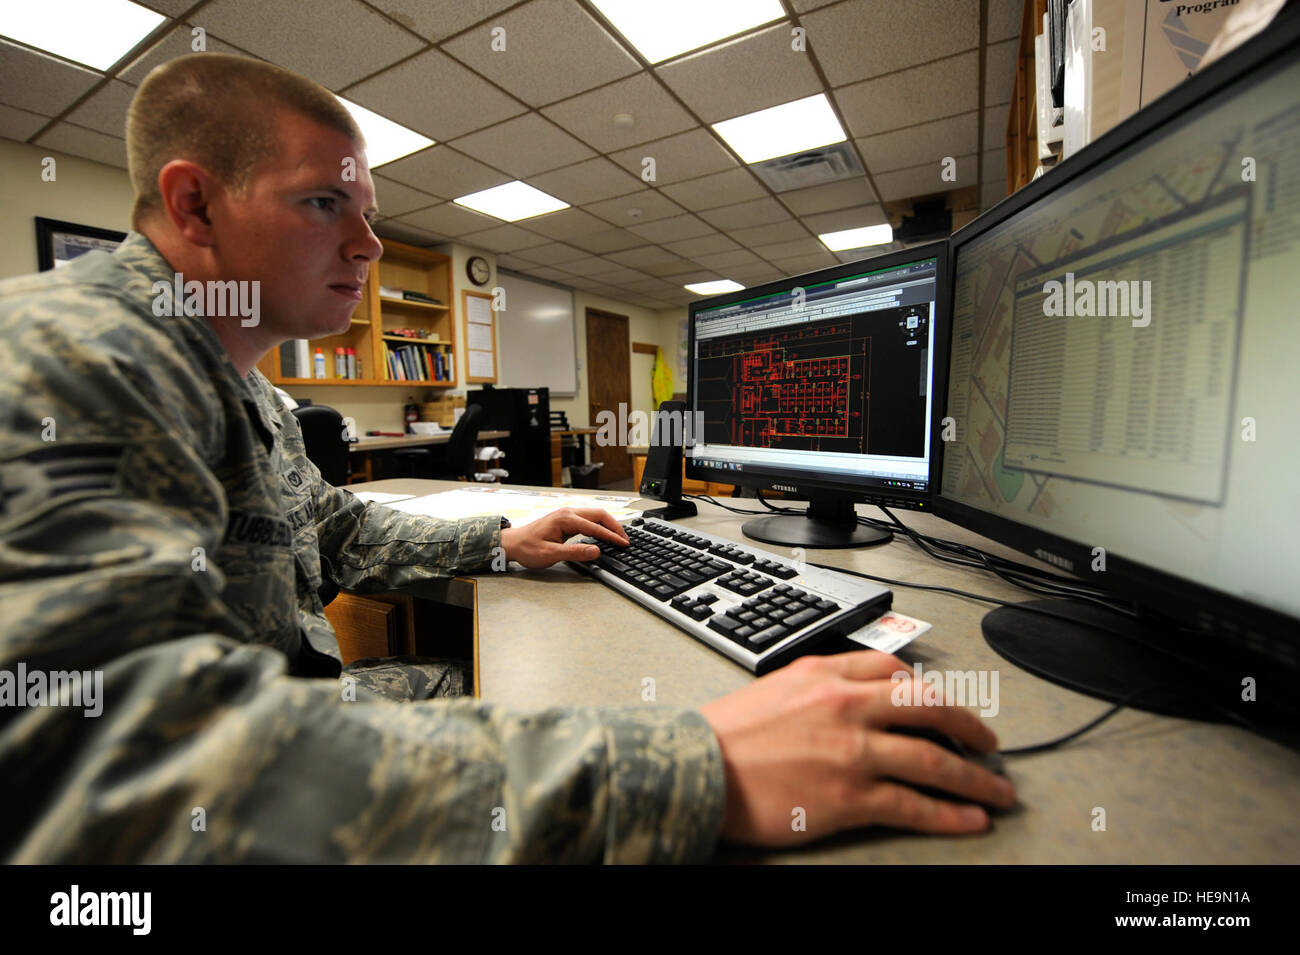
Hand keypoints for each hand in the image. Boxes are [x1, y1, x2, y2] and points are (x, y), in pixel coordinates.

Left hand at [499, 507, 628, 568]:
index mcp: (565, 518)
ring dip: (608, 524)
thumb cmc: (528, 548)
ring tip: (618, 537)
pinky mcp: (566, 519)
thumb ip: (575, 552)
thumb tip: (596, 550)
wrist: (512, 543)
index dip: (611, 536)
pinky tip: (604, 533)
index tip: (623, 544)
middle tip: (625, 540)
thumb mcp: (550, 554)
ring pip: (595, 515)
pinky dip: (600, 525)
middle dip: (615, 526)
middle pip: (599, 514)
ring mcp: (567, 514)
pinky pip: (588, 519)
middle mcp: (568, 513)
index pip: (596, 527)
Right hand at [699, 651, 1016, 845]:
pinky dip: (950, 814)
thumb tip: (854, 695)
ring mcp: (852, 751)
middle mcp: (847, 706)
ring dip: (975, 777)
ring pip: (934, 759)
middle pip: (930, 708)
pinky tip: (971, 818)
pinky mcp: (850, 796)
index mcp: (826, 674)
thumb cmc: (726, 734)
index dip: (929, 689)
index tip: (944, 705)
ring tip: (998, 791)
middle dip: (970, 727)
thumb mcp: (774, 686)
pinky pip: (914, 804)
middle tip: (990, 744)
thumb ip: (818, 684)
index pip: (895, 670)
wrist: (694, 767)